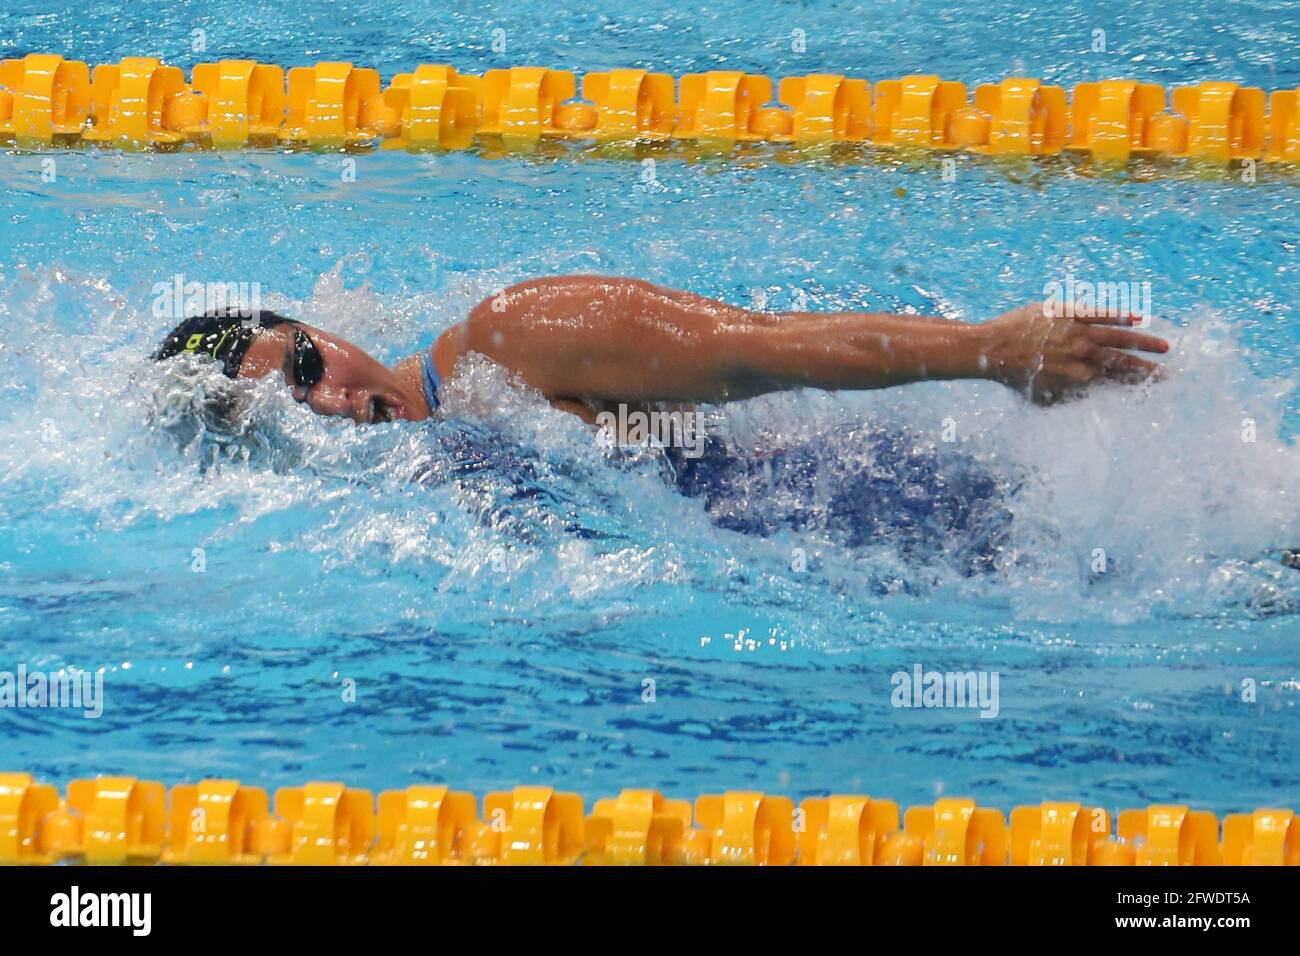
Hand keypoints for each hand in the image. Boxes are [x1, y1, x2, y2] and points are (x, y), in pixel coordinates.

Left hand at [980, 303, 1168, 404]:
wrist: (991, 349)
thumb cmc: (1013, 377)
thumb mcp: (1042, 398)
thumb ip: (1068, 399)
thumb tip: (1089, 401)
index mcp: (1077, 378)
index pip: (1114, 382)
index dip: (1135, 385)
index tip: (1154, 389)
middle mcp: (1081, 356)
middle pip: (1122, 363)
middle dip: (1148, 370)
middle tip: (1170, 374)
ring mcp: (1076, 332)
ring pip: (1118, 336)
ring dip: (1143, 342)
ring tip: (1164, 348)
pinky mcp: (1067, 312)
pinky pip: (1099, 312)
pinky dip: (1119, 314)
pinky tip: (1139, 316)